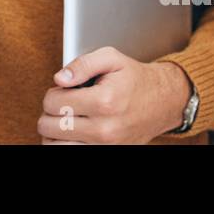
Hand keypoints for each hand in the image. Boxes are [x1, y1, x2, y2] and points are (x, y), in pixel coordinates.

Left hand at [38, 47, 190, 143]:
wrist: (163, 102)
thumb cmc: (134, 79)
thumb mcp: (111, 58)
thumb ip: (82, 64)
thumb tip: (59, 78)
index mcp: (104, 101)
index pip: (53, 103)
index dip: (52, 93)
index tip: (62, 90)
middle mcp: (105, 129)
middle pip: (50, 126)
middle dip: (50, 112)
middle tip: (64, 104)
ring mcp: (106, 146)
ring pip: (55, 146)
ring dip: (54, 132)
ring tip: (64, 119)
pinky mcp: (108, 153)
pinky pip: (70, 154)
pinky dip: (65, 143)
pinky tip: (71, 133)